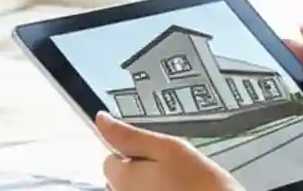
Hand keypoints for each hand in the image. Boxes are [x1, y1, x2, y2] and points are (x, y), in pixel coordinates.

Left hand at [95, 111, 241, 190]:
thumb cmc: (201, 183)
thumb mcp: (169, 149)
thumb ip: (131, 135)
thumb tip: (101, 119)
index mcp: (122, 178)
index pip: (111, 159)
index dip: (135, 153)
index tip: (161, 156)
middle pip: (123, 179)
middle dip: (141, 172)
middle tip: (176, 170)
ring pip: (137, 190)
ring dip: (152, 185)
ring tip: (182, 185)